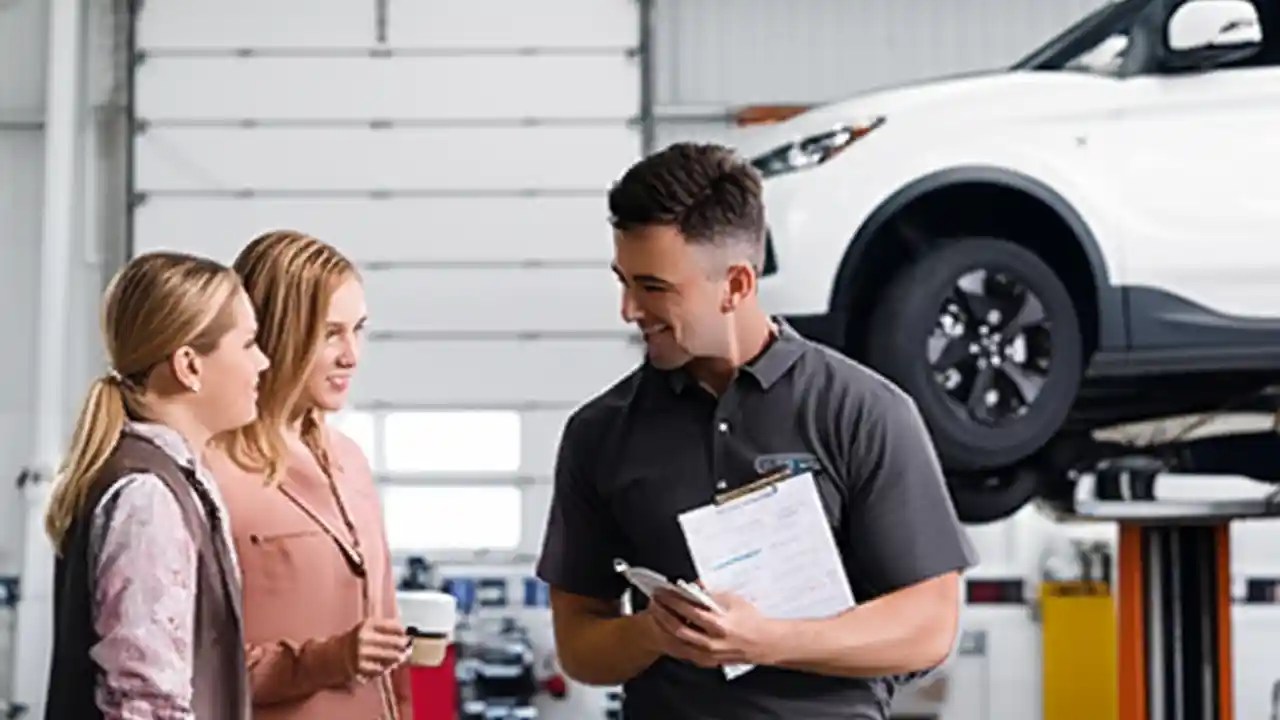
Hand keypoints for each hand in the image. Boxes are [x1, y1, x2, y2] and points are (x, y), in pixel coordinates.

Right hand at [341, 617, 409, 681]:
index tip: (405, 634)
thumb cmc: (357, 640)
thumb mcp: (368, 628)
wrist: (334, 656)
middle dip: (404, 646)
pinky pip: (382, 669)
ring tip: (400, 657)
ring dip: (399, 657)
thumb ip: (386, 628)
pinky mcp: (360, 668)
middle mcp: (363, 638)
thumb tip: (406, 634)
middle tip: (407, 647)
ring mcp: (361, 654)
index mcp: (367, 625)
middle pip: (395, 642)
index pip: (393, 626)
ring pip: (391, 657)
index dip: (402, 632)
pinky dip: (387, 667)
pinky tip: (387, 665)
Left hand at [644, 586, 785, 667]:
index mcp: (719, 625)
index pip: (689, 610)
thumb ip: (711, 593)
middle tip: (654, 600)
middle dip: (662, 612)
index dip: (673, 600)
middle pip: (678, 627)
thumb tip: (693, 586)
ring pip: (677, 642)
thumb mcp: (734, 600)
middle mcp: (711, 642)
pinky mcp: (706, 662)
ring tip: (656, 612)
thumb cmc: (751, 620)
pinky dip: (673, 639)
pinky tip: (667, 628)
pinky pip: (684, 651)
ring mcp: (708, 655)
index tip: (663, 591)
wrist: (764, 644)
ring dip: (664, 626)